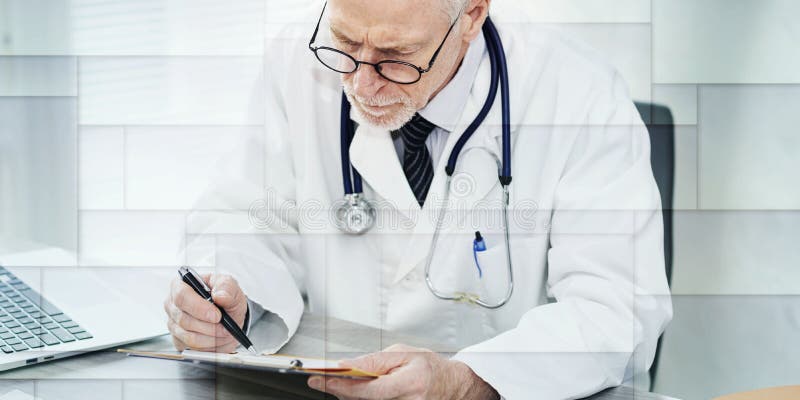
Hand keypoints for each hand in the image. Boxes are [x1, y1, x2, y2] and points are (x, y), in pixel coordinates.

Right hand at [163, 273, 247, 352]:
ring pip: (189, 337)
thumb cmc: (225, 296)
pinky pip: (191, 348)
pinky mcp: (177, 339)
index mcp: (181, 285)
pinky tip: (216, 339)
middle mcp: (172, 304)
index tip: (217, 316)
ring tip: (224, 332)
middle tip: (226, 327)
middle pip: (184, 320)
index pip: (181, 296)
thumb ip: (226, 287)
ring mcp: (173, 323)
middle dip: (210, 327)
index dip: (199, 308)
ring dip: (211, 338)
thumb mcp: (230, 285)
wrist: (229, 313)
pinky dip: (208, 346)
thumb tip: (220, 295)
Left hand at [307, 344, 499, 399]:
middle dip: (340, 390)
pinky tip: (356, 392)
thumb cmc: (429, 367)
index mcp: (411, 383)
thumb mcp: (403, 353)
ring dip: (350, 396)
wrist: (452, 386)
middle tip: (321, 379)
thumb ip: (375, 361)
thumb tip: (347, 366)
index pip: (368, 389)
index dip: (341, 386)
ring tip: (340, 383)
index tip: (320, 379)